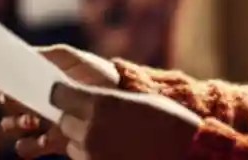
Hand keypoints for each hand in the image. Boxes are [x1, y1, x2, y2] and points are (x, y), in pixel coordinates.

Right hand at [0, 44, 122, 154]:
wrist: (118, 94)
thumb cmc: (91, 71)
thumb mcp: (68, 57)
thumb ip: (44, 55)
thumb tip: (17, 55)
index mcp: (29, 80)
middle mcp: (28, 102)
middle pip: (1, 107)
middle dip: (4, 103)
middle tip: (10, 99)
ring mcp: (37, 123)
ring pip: (9, 128)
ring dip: (15, 124)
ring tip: (32, 120)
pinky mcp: (50, 142)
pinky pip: (26, 148)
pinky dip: (31, 144)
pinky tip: (47, 137)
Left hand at [39, 82, 200, 159]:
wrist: (187, 152)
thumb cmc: (169, 123)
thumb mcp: (138, 101)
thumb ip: (107, 100)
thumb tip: (86, 100)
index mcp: (102, 104)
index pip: (60, 95)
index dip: (63, 93)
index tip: (65, 93)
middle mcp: (91, 130)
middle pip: (65, 121)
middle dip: (75, 117)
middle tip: (94, 117)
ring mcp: (92, 155)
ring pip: (72, 143)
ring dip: (82, 139)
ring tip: (110, 136)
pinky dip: (91, 155)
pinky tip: (113, 150)